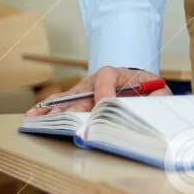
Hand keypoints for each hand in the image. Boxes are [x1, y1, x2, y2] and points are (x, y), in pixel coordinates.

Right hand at [24, 66, 167, 115]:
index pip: (107, 76)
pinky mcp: (75, 98)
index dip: (104, 90)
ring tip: (36, 117)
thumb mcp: (157, 89)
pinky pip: (59, 103)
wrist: (135, 85)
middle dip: (76, 106)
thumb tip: (159, 96)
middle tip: (71, 119)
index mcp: (116, 73)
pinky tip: (33, 116)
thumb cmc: (145, 89)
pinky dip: (46, 109)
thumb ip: (160, 93)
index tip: (103, 104)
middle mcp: (96, 80)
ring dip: (53, 108)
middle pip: (82, 90)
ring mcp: (83, 89)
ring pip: (67, 97)